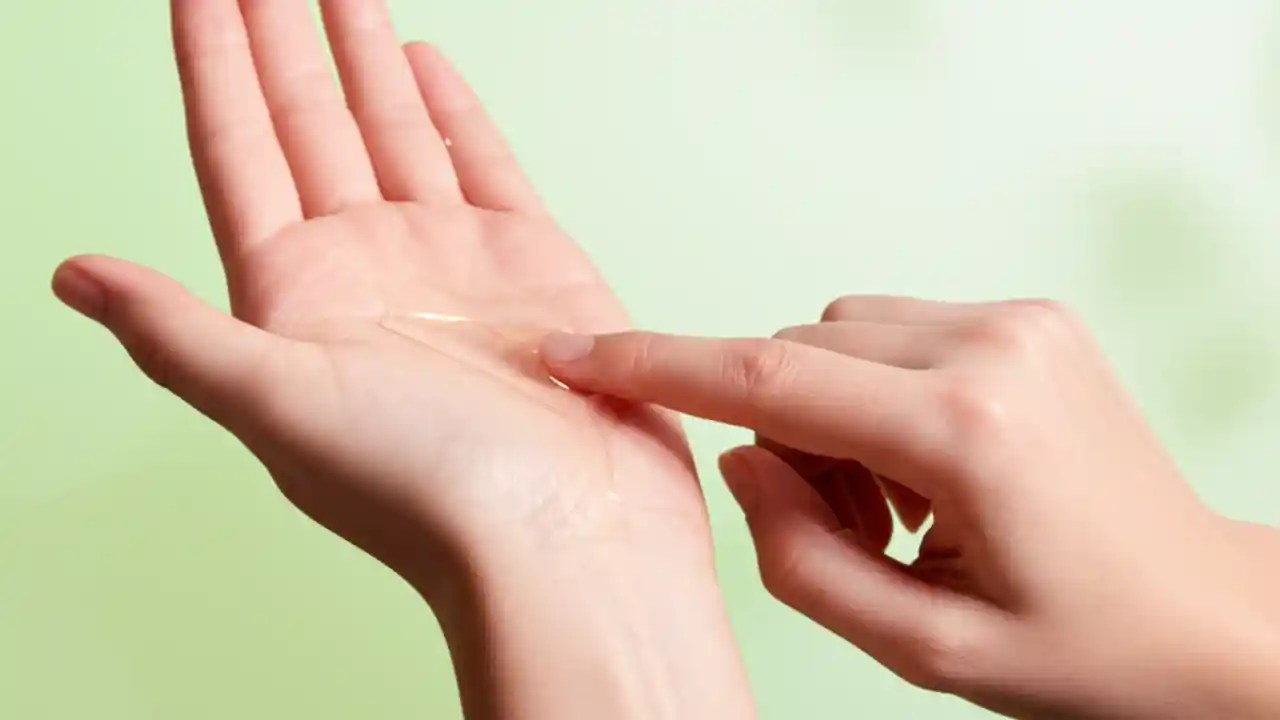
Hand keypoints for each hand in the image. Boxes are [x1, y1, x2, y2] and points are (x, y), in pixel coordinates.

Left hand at [52, 2, 750, 717]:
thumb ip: (179, 334)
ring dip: (362, 56)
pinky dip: (455, 113)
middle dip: (285, 40)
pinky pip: (481, 166)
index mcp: (298, 301)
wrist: (574, 541)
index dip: (215, 67)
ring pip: (395, 132)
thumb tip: (70, 276)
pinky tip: (423, 64)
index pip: (239, 154)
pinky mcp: (531, 266)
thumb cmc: (431, 491)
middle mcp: (368, 274)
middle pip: (310, 126)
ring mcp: (451, 265)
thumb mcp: (282, 405)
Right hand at [540, 296, 1279, 718]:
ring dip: (828, 412)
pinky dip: (874, 391)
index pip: (769, 381)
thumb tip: (742, 459)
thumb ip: (797, 555)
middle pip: (798, 353)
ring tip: (898, 503)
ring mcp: (1016, 320)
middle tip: (843, 524)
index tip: (579, 355)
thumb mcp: (919, 646)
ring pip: (837, 334)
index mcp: (964, 434)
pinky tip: (929, 465)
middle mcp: (991, 348)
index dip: (658, 367)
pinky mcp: (1027, 318)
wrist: (1208, 618)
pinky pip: (891, 331)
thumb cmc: (1081, 650)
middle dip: (781, 432)